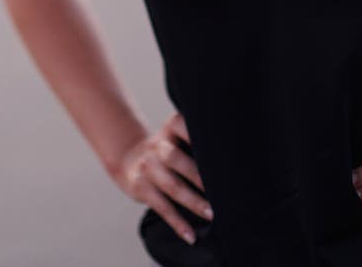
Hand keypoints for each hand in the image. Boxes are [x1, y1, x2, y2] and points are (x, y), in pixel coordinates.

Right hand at [110, 111, 212, 245]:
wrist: (129, 158)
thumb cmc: (167, 149)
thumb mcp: (176, 136)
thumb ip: (197, 141)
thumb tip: (231, 159)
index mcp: (171, 128)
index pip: (184, 126)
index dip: (197, 136)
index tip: (218, 151)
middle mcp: (157, 145)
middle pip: (176, 159)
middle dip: (198, 176)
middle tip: (219, 191)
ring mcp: (147, 167)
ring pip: (172, 186)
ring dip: (193, 202)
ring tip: (211, 214)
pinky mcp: (140, 187)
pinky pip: (161, 207)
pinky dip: (177, 223)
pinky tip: (191, 236)